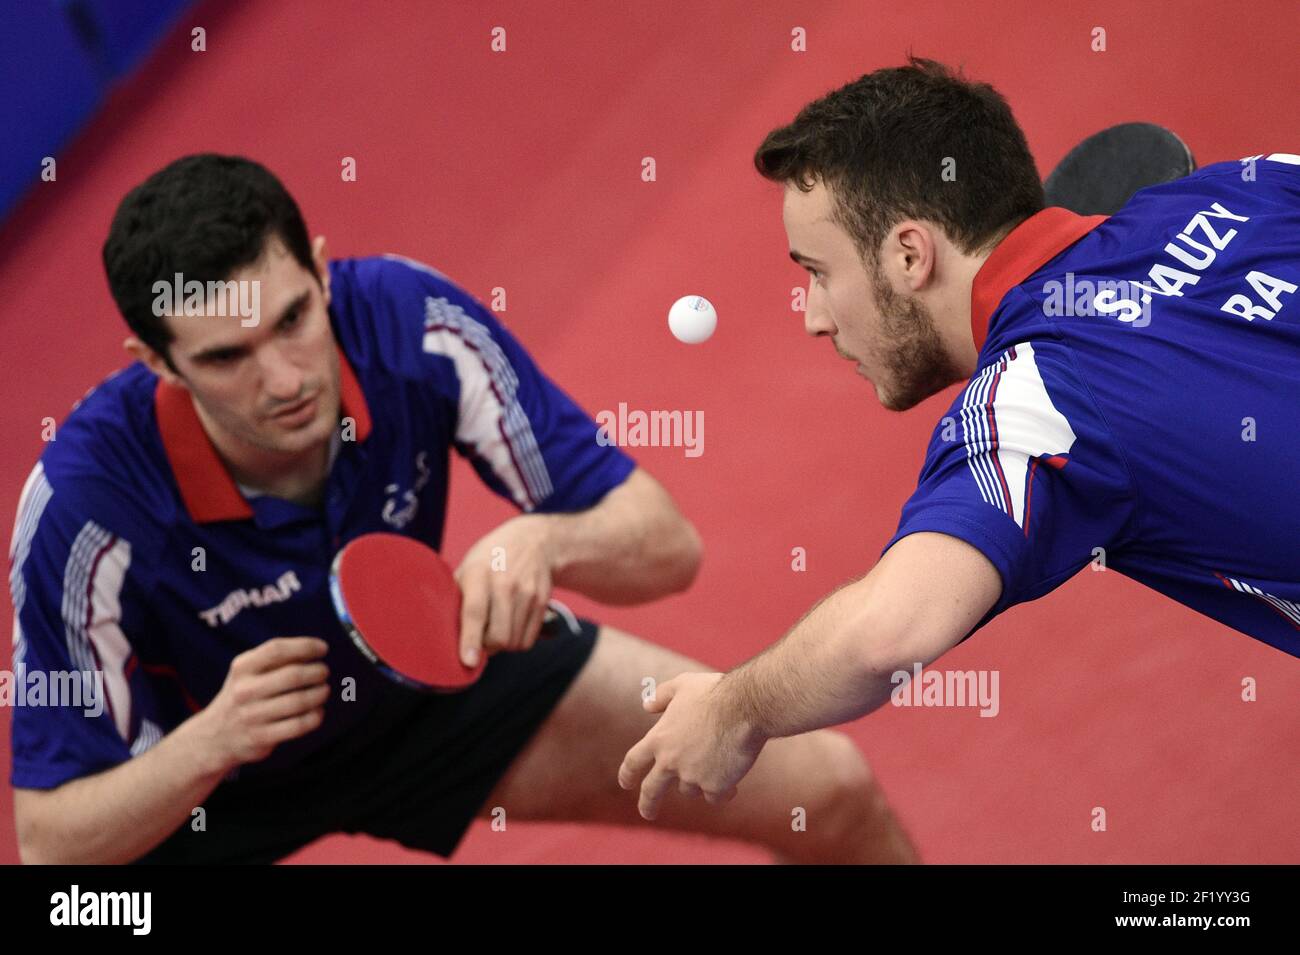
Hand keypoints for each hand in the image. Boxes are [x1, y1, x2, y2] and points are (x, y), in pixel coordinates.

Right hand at [190, 637, 329, 774]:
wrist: (214, 737)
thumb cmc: (243, 695)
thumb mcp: (247, 671)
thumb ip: (275, 659)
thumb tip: (316, 649)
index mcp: (243, 668)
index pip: (277, 650)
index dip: (305, 646)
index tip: (323, 649)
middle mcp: (245, 690)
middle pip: (293, 675)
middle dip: (318, 672)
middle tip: (324, 672)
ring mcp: (252, 715)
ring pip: (299, 701)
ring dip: (320, 694)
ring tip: (323, 690)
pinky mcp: (261, 738)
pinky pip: (299, 725)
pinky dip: (315, 716)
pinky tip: (317, 711)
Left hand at [455, 514, 555, 665]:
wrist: (533, 541)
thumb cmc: (490, 559)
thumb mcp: (467, 568)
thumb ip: (456, 598)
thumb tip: (439, 634)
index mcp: (478, 573)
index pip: (475, 612)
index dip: (470, 640)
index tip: (468, 662)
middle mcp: (505, 583)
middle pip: (499, 636)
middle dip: (487, 647)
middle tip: (481, 640)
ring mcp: (527, 592)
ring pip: (514, 642)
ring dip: (502, 646)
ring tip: (496, 628)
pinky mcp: (542, 601)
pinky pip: (528, 640)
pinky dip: (517, 642)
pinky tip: (511, 625)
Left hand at [617, 672, 766, 820]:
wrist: (744, 707)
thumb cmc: (714, 692)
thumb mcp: (682, 685)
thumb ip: (662, 695)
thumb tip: (647, 705)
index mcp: (659, 738)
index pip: (634, 761)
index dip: (627, 773)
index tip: (625, 783)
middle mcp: (670, 761)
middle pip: (651, 790)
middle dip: (648, 804)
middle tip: (648, 813)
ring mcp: (692, 777)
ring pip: (691, 789)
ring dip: (701, 781)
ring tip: (718, 761)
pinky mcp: (714, 786)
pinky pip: (716, 796)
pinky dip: (723, 791)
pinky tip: (733, 782)